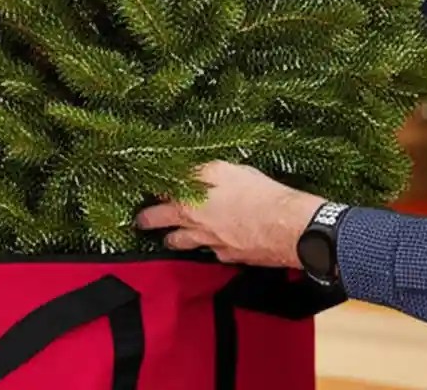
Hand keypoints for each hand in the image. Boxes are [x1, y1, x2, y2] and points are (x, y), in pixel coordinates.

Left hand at [134, 160, 325, 268]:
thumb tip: (184, 170)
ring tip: (170, 237)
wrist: (286, 227)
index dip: (151, 193)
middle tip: (141, 221)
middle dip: (149, 222)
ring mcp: (213, 246)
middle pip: (163, 226)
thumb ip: (201, 171)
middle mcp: (195, 229)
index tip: (144, 190)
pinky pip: (213, 252)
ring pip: (185, 244)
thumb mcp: (225, 170)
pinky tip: (213, 243)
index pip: (158, 198)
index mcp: (189, 205)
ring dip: (176, 239)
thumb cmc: (258, 195)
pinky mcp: (232, 257)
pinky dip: (210, 247)